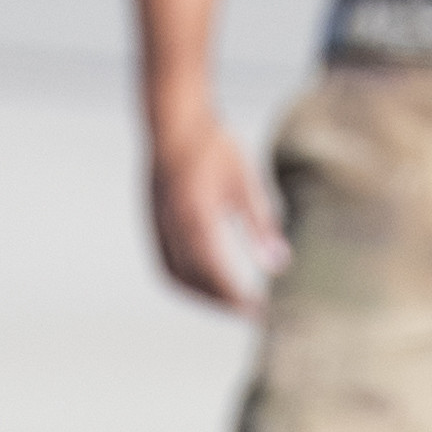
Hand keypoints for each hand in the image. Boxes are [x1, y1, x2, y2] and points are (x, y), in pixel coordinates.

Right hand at [146, 101, 284, 309]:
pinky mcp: (152, 223)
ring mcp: (156, 225)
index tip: (262, 312)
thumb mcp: (245, 182)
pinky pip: (165, 263)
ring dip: (202, 296)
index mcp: (196, 217)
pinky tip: (207, 283)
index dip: (238, 299)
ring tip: (231, 303)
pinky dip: (186, 281)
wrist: (173, 119)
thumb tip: (279, 266)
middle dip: (222, 304)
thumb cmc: (214, 145)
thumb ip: (260, 225)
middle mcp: (171, 226)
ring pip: (176, 277)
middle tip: (251, 312)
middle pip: (195, 282)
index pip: (217, 274)